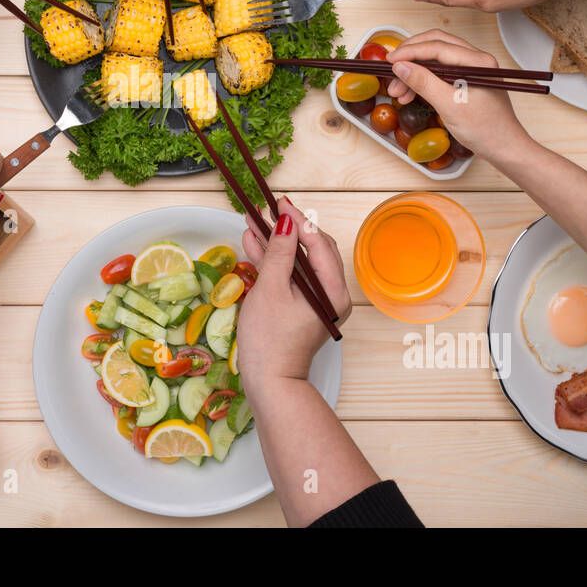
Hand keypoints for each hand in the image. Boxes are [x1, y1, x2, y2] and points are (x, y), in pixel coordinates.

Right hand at [236, 200, 351, 382]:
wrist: (269, 383)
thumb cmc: (270, 340)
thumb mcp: (271, 290)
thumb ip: (279, 253)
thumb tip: (286, 224)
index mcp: (333, 291)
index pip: (318, 244)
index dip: (298, 221)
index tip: (280, 203)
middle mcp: (331, 294)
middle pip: (311, 250)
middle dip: (287, 229)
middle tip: (266, 209)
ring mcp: (317, 301)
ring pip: (298, 262)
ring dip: (276, 243)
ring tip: (253, 222)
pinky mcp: (302, 307)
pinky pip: (290, 277)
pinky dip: (273, 261)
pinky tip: (254, 244)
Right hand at [385, 30, 528, 160]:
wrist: (504, 147)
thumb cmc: (485, 129)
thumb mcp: (449, 105)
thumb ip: (423, 82)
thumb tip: (400, 66)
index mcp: (477, 61)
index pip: (437, 46)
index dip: (409, 52)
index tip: (389, 61)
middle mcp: (476, 59)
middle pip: (435, 45)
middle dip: (410, 57)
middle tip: (391, 69)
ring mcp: (472, 69)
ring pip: (435, 59)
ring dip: (414, 71)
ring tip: (398, 90)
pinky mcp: (467, 80)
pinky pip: (440, 72)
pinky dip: (423, 81)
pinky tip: (409, 94)